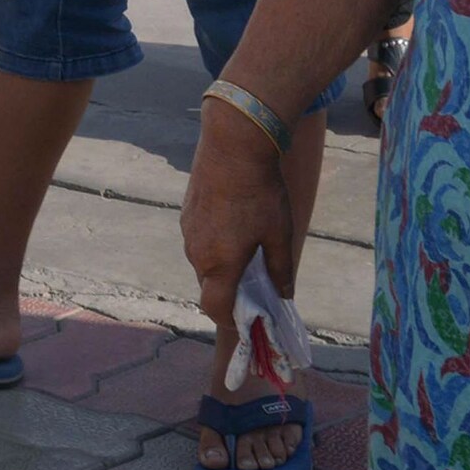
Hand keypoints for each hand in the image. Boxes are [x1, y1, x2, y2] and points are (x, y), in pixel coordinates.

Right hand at [183, 100, 295, 332]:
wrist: (232, 146)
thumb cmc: (260, 193)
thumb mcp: (279, 234)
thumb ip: (281, 269)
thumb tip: (284, 294)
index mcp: (220, 264)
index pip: (215, 308)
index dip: (230, 322)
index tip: (248, 323)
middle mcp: (197, 252)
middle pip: (211, 286)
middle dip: (231, 292)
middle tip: (257, 284)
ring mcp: (188, 231)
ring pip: (204, 262)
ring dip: (222, 266)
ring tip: (248, 249)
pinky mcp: (185, 213)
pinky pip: (199, 240)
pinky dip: (214, 244)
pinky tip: (234, 224)